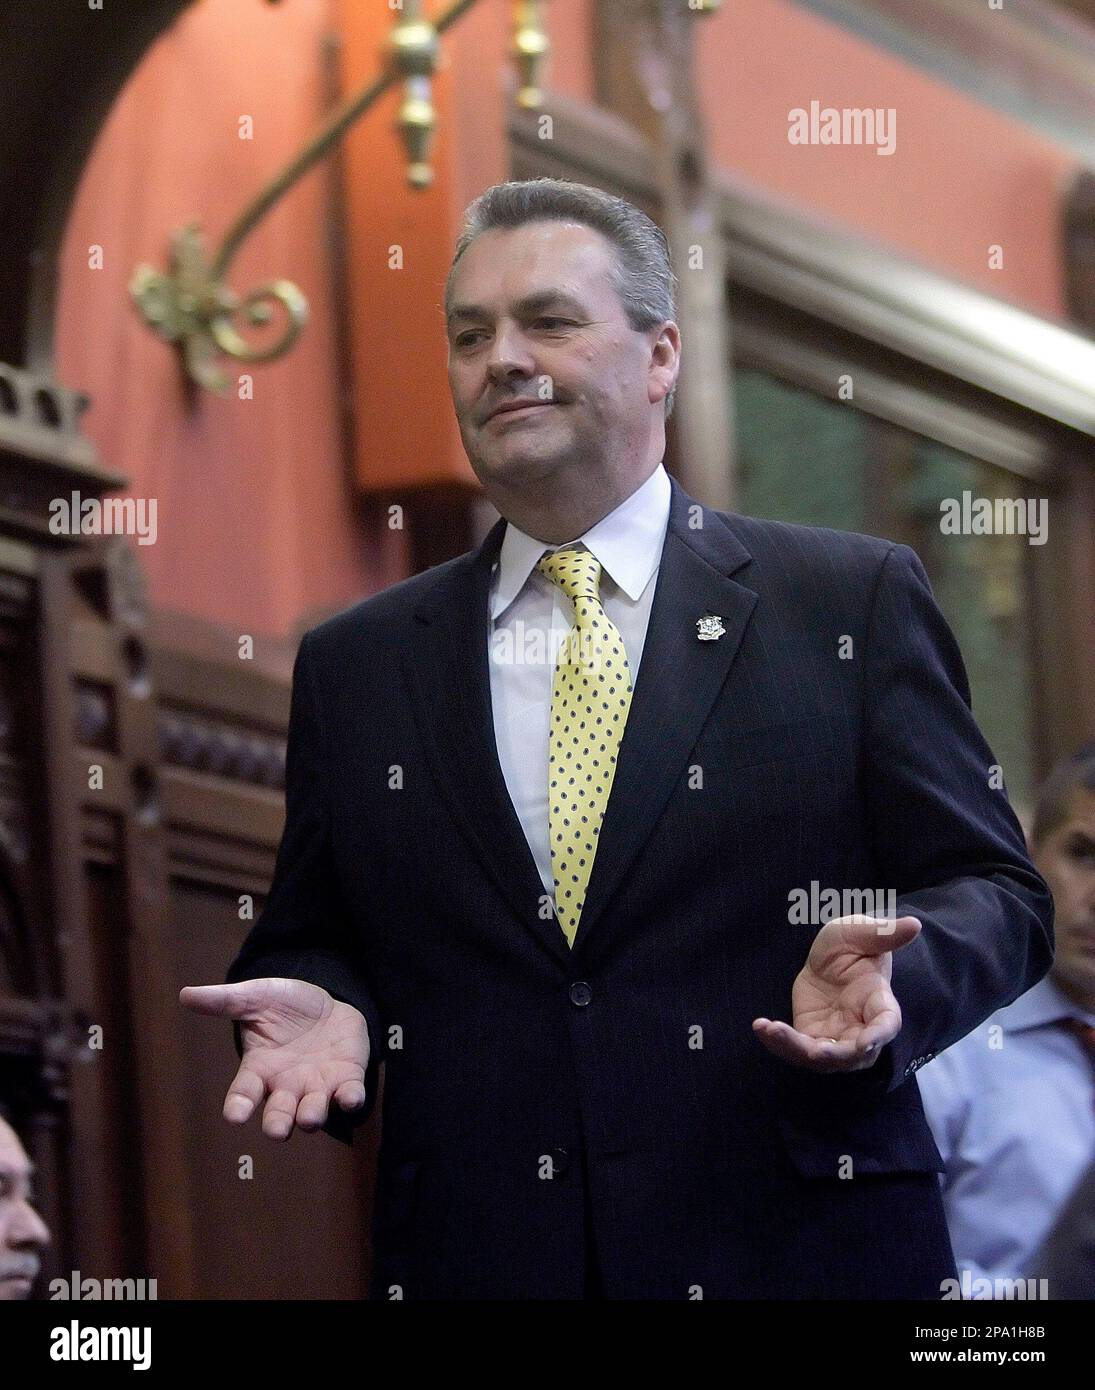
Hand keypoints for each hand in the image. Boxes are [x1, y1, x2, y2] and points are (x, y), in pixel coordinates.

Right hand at [179, 977, 369, 1138]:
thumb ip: (226, 1000)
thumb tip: (185, 995)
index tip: (234, 1116)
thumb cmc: (285, 1006)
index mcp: (260, 1070)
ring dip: (311, 1116)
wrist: (327, 1002)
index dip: (239, 1106)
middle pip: (279, 1114)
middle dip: (278, 1123)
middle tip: (277, 1130)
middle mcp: (287, 1086)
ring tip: (309, 1117)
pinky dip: (350, 1099)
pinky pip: (349, 1095)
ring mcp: (318, 1086)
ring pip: (313, 1112)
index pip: (244, 1093)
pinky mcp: (347, 1078)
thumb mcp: (257, 997)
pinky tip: (350, 1098)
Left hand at [752, 915, 920, 1072]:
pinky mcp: (811, 1036)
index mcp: (879, 1001)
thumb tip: (914, 925)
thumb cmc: (852, 944)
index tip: (866, 1042)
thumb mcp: (861, 931)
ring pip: (822, 1057)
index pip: (886, 1024)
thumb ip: (884, 933)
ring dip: (797, 1050)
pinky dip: (778, 1042)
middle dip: (836, 1056)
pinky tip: (761, 1027)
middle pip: (853, 1054)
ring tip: (772, 1031)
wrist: (827, 957)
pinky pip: (796, 1048)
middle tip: (815, 1051)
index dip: (879, 1035)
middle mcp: (860, 1027)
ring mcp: (836, 1036)